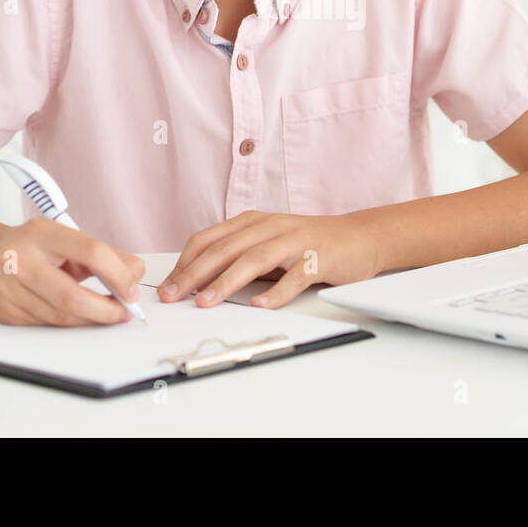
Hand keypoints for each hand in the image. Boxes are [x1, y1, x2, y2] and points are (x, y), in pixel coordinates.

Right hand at [0, 217, 145, 325]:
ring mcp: (8, 288)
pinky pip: (45, 324)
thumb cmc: (31, 246)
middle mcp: (20, 259)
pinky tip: (80, 317)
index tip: (132, 291)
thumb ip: (102, 254)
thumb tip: (135, 272)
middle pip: (70, 296)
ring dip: (90, 320)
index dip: (117, 275)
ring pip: (59, 316)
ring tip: (108, 315)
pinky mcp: (3, 312)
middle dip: (104, 310)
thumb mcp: (64, 239)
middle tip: (124, 313)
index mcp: (42, 233)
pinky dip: (68, 323)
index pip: (89, 252)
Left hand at [158, 210, 379, 309]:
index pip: (209, 239)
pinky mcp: (318, 257)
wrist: (360, 237)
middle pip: (226, 249)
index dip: (185, 263)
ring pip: (255, 259)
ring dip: (227, 281)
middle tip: (174, 296)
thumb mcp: (267, 243)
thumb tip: (197, 283)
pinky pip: (295, 276)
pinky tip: (261, 305)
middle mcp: (271, 226)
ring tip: (207, 302)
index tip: (168, 287)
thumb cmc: (308, 244)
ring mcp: (295, 240)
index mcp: (253, 221)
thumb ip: (238, 257)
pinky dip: (276, 292)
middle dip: (195, 274)